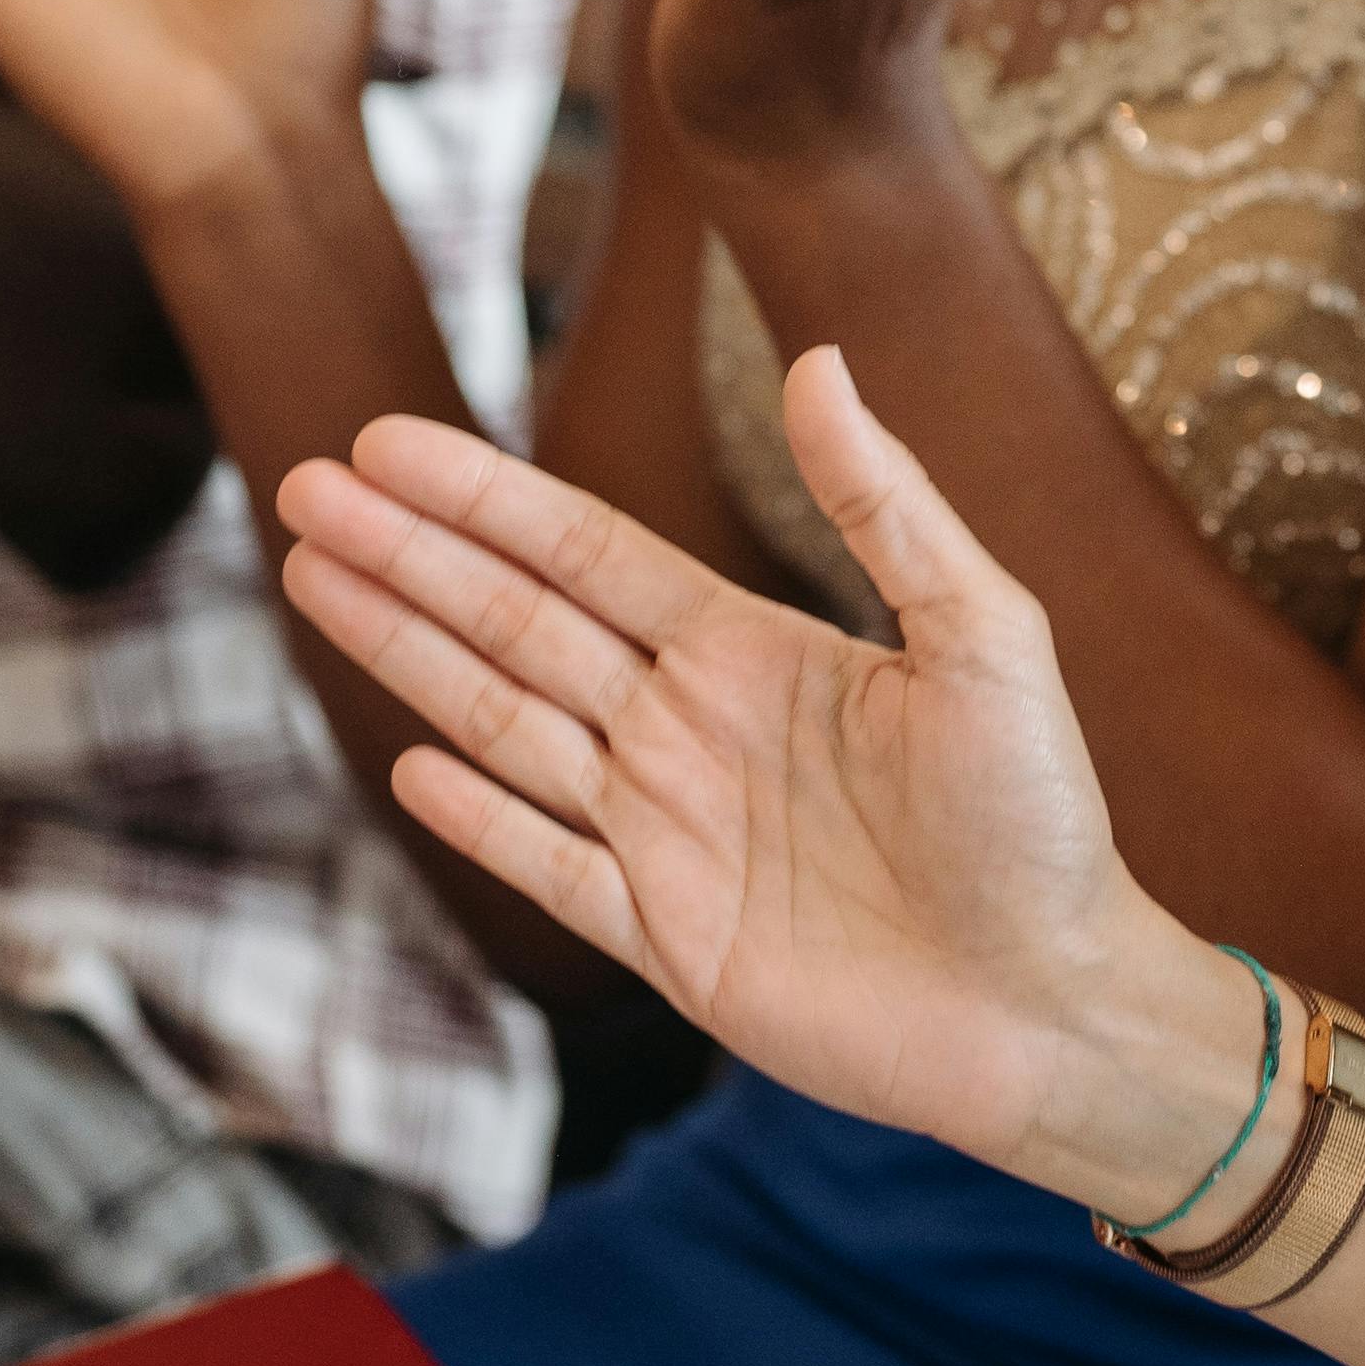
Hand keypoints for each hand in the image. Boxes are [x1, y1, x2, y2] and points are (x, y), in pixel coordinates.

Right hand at [278, 345, 1161, 1183]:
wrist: (1060, 1008)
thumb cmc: (1044, 819)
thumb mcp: (986, 635)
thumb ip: (888, 504)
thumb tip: (820, 356)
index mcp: (753, 650)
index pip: (583, 554)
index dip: (483, 498)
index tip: (386, 444)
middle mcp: (691, 730)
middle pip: (517, 624)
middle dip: (410, 556)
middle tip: (304, 487)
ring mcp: (668, 836)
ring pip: (507, 728)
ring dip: (410, 656)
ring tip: (312, 580)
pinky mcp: (670, 942)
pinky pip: (549, 869)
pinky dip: (479, 821)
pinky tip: (408, 763)